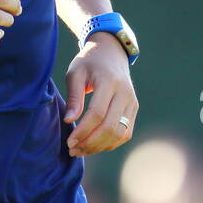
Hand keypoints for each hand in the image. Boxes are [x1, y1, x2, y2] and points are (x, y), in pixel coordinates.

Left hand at [62, 34, 136, 155]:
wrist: (111, 52)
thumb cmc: (89, 62)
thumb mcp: (75, 73)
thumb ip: (73, 97)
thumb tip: (69, 121)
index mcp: (109, 81)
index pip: (97, 113)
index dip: (83, 131)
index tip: (69, 141)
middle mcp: (124, 93)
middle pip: (110, 127)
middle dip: (90, 143)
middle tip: (73, 150)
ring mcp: (132, 102)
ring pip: (120, 134)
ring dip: (100, 147)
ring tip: (81, 150)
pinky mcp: (134, 109)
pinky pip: (125, 133)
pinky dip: (110, 143)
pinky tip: (94, 145)